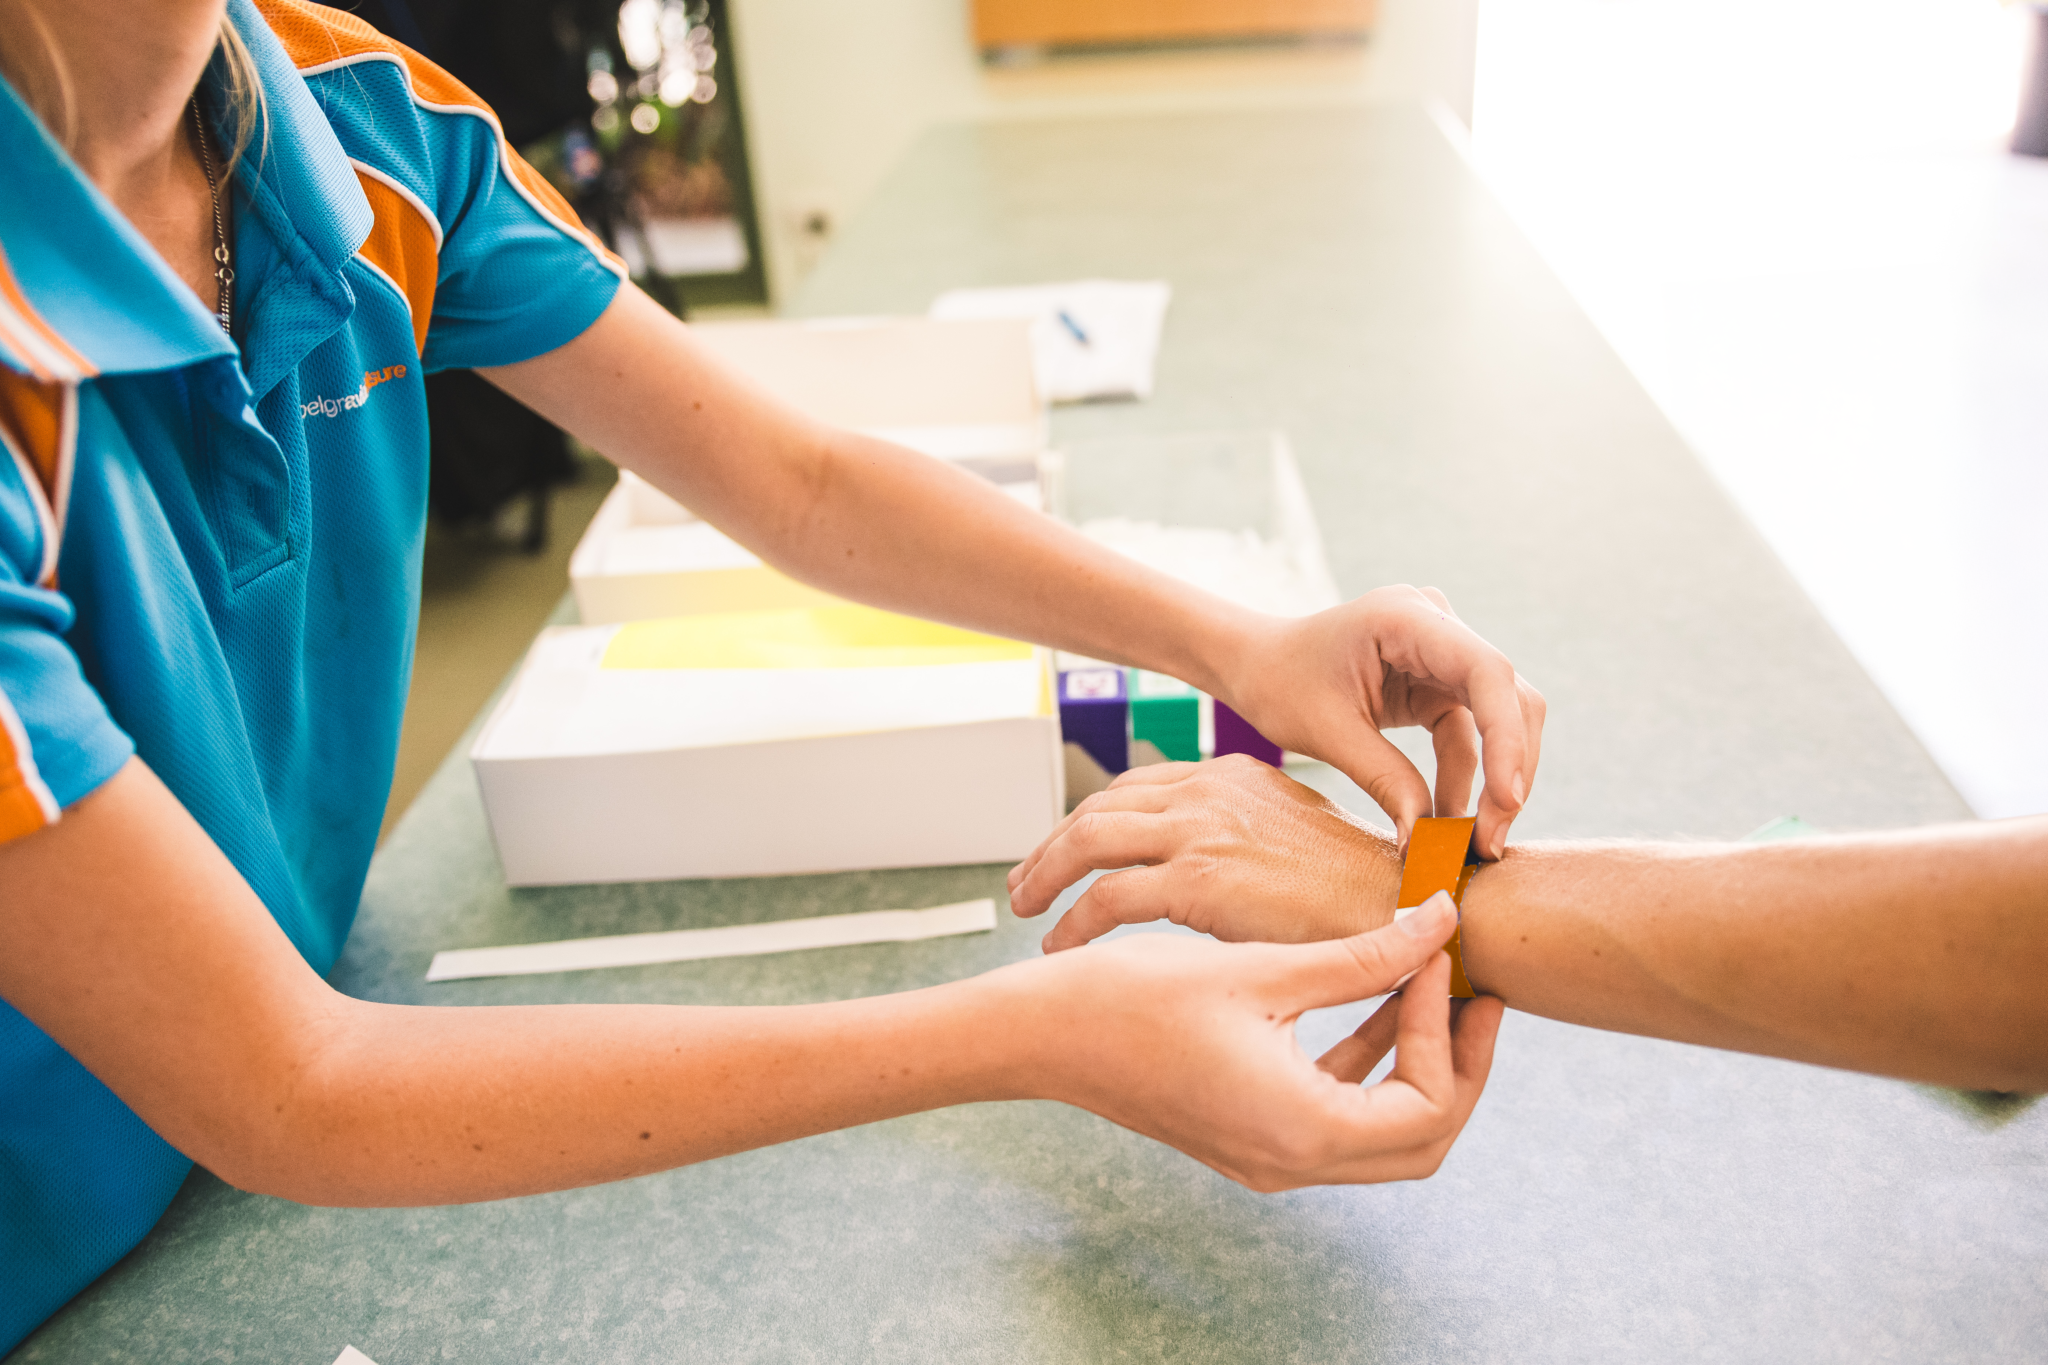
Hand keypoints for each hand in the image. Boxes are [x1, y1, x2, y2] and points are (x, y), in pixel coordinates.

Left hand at [1009, 756, 1402, 950]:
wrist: (1411, 900)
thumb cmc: (1370, 885)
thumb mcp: (1302, 841)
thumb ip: (1252, 841)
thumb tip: (1220, 870)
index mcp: (1232, 776)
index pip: (1138, 787)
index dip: (1093, 818)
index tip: (1068, 850)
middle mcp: (1208, 791)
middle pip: (1099, 807)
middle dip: (1052, 844)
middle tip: (1026, 882)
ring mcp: (1199, 831)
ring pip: (1086, 842)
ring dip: (1045, 876)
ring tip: (1025, 910)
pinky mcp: (1196, 879)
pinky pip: (1106, 899)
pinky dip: (1073, 925)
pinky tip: (1059, 949)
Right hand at [1012, 893, 1502, 1189]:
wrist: (1042, 1031)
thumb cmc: (1134, 997)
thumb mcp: (1261, 967)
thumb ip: (1361, 955)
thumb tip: (1440, 924)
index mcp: (1301, 1129)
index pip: (1429, 1104)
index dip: (1446, 1027)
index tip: (1435, 952)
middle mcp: (1292, 1161)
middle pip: (1422, 1136)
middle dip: (1456, 1060)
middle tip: (1469, 987)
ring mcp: (1270, 1155)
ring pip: (1383, 1128)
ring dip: (1412, 1058)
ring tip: (1424, 980)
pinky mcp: (1251, 1134)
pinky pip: (1336, 1113)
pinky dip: (1364, 1062)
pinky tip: (1363, 995)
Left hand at [1218, 585, 1544, 858]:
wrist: (1256, 665)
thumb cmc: (1279, 684)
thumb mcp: (1328, 734)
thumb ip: (1385, 780)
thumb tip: (1427, 839)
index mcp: (1406, 617)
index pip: (1486, 671)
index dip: (1507, 738)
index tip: (1507, 801)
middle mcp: (1436, 624)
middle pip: (1507, 696)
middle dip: (1509, 769)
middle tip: (1490, 839)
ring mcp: (1441, 651)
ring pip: (1500, 716)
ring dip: (1495, 779)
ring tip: (1475, 841)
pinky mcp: (1438, 680)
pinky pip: (1470, 730)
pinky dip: (1469, 775)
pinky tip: (1451, 818)